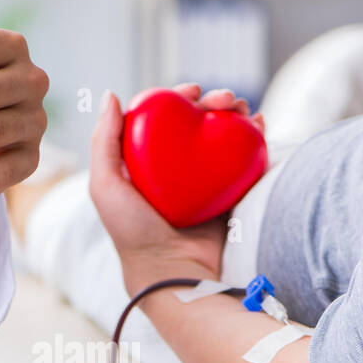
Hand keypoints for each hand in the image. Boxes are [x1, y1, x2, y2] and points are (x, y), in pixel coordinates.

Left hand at [89, 84, 259, 294]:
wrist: (172, 271)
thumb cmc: (133, 233)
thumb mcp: (106, 187)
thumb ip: (103, 143)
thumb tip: (112, 95)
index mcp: (144, 163)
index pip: (163, 119)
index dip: (177, 98)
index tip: (192, 91)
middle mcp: (174, 170)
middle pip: (196, 123)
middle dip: (214, 102)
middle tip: (227, 100)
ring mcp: (202, 182)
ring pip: (221, 137)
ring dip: (236, 115)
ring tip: (245, 111)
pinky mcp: (227, 195)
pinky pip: (242, 161)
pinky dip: (253, 139)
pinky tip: (259, 126)